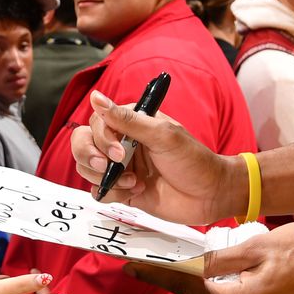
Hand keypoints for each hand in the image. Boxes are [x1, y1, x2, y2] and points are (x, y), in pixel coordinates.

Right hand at [70, 90, 234, 223]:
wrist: (210, 196)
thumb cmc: (193, 160)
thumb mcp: (163, 136)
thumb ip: (128, 119)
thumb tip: (96, 97)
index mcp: (132, 123)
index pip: (97, 122)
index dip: (102, 138)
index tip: (121, 153)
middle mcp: (122, 142)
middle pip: (83, 143)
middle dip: (90, 156)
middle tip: (110, 168)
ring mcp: (121, 167)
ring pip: (86, 168)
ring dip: (105, 177)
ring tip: (134, 182)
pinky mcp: (122, 191)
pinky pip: (99, 192)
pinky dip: (111, 193)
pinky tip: (136, 192)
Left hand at [126, 222, 293, 293]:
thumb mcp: (256, 246)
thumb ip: (219, 259)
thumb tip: (190, 264)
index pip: (189, 288)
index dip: (159, 276)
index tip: (132, 269)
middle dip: (186, 277)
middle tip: (162, 259)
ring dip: (214, 284)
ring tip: (205, 263)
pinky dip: (232, 293)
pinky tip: (235, 276)